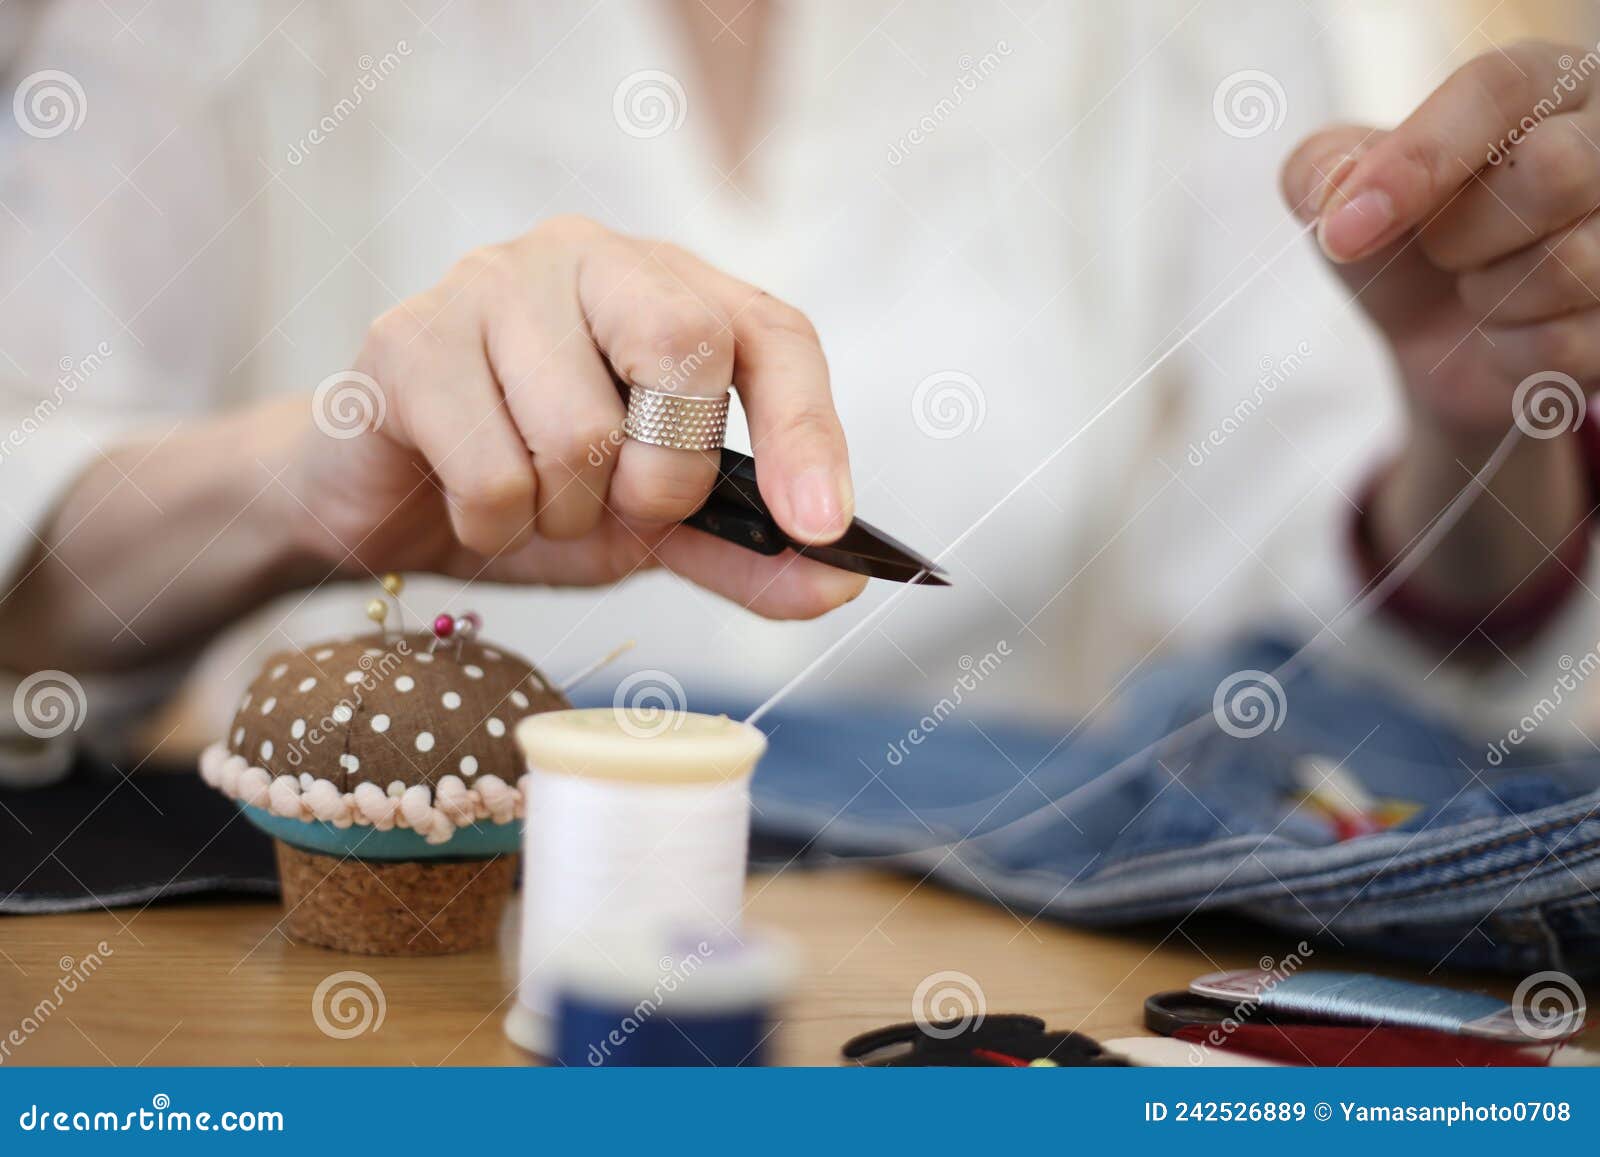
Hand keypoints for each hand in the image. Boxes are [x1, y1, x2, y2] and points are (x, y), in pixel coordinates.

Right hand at [284, 215, 864, 618]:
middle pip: (687, 343)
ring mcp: (492, 281)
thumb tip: (840, 580)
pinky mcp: (408, 335)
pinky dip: (494, 526)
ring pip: (582, 430)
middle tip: (622, 510)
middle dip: (668, 474)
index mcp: (667, 288)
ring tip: (530, 503)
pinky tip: (467, 503)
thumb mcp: (648, 530)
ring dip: (565, 516)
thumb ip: (741, 553)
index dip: (808, 428)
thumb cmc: (530, 490)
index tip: (824, 525)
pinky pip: (494, 473)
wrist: (381, 500)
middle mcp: (589, 258)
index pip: (770, 333)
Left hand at [1283, 41, 1599, 439]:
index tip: (1344, 230)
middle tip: (1437, 250)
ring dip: (1486, 296)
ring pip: (1569, 264)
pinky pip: (1566, 344)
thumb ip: (1322, 169)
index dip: (1419, 158)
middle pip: (1557, 170)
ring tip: (1478, 285)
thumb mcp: (1341, 195)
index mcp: (1543, 83)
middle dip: (1460, 234)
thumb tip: (1340, 202)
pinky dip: (1508, 352)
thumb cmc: (1400, 238)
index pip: (1498, 89)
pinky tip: (1506, 333)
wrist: (1436, 341)